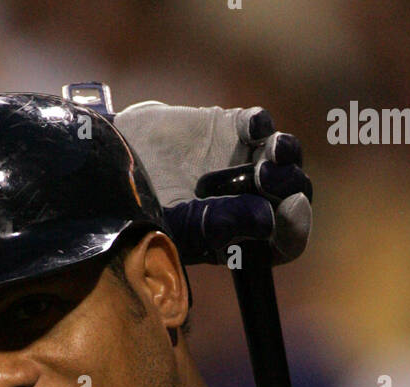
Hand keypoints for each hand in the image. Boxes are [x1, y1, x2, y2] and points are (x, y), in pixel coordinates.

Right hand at [113, 102, 312, 264]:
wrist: (113, 167)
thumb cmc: (142, 211)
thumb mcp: (180, 228)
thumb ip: (223, 226)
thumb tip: (268, 219)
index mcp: (243, 238)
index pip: (288, 239)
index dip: (296, 224)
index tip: (292, 207)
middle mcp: (252, 202)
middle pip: (294, 195)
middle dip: (289, 186)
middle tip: (264, 177)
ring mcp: (247, 164)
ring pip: (287, 159)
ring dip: (286, 155)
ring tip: (270, 152)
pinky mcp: (234, 130)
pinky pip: (261, 124)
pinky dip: (261, 124)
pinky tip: (251, 128)